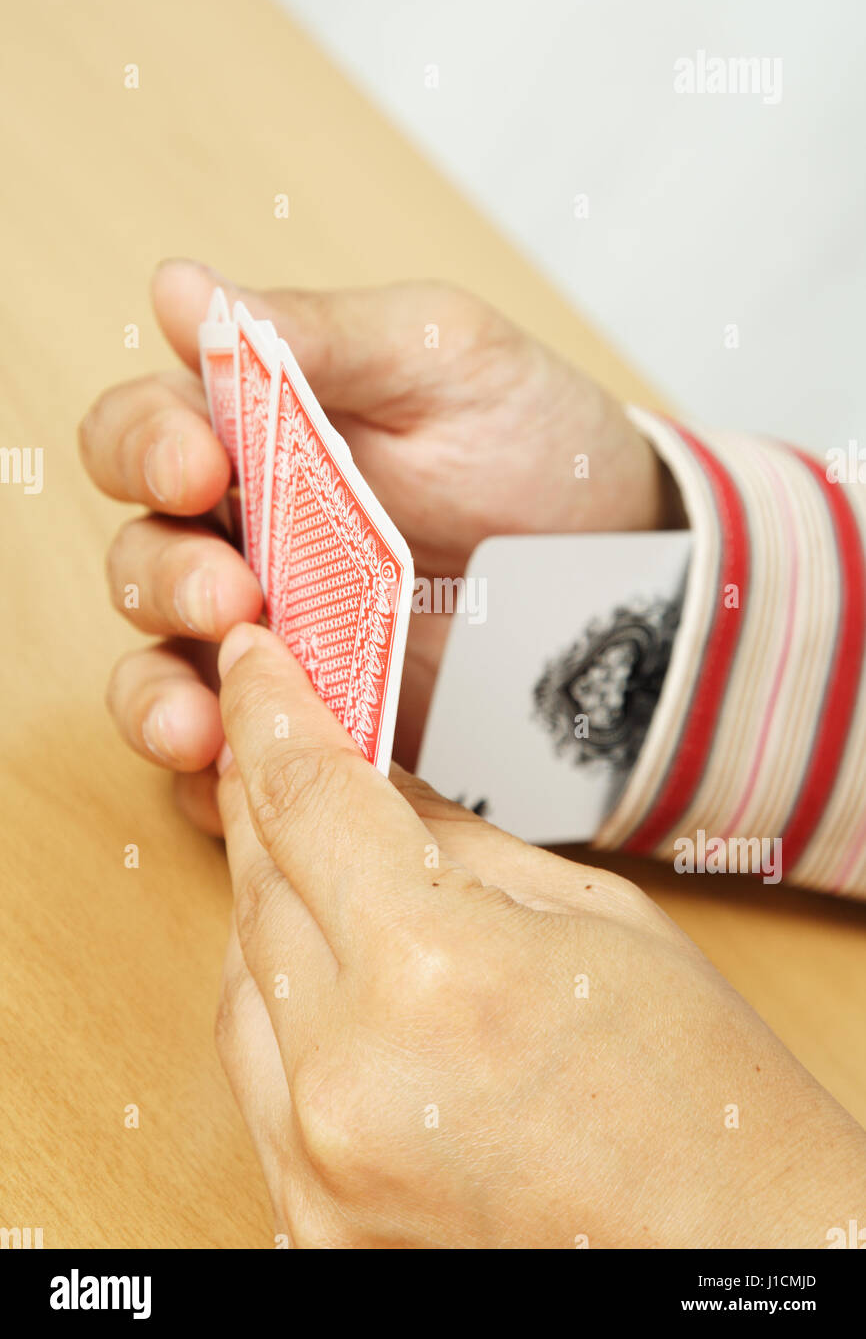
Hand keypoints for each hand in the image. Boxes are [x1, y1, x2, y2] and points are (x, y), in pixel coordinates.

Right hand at [80, 258, 680, 833]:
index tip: (201, 467)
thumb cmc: (537, 441)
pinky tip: (238, 776)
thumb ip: (316, 335)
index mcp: (255, 436)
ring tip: (202, 721)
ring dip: (159, 695)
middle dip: (165, 580)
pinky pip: (228, 764)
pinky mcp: (313, 723)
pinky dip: (214, 778)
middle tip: (235, 597)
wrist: (624, 565)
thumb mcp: (442, 360)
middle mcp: (243, 540)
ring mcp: (274, 641)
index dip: (146, 449)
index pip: (142, 434)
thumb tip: (180, 289)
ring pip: (158, 669)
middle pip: (139, 561)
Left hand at [214, 622, 865, 1248]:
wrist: (726, 1256)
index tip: (254, 660)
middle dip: (266, 799)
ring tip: (322, 863)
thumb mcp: (589, 919)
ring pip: (238, 978)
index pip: (308, 798)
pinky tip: (328, 970)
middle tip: (280, 743)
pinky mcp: (308, 1221)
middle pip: (257, 883)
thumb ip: (451, 839)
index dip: (271, 711)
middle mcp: (349, 1075)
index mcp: (435, 971)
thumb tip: (368, 778)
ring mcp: (317, 1164)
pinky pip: (253, 1073)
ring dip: (270, 904)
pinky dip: (279, 1005)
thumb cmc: (698, 1093)